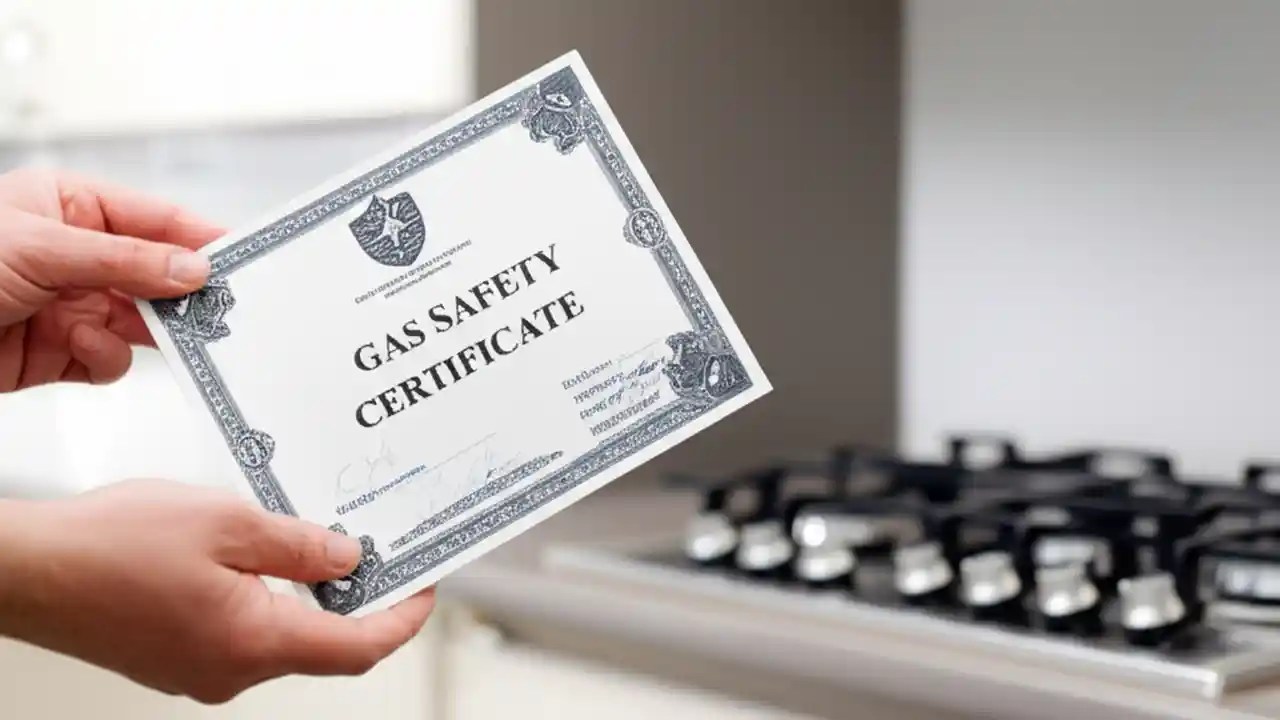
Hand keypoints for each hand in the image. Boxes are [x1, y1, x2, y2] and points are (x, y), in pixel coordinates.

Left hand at [0, 167, 221, 390]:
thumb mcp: (41, 248)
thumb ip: (123, 259)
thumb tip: (192, 267)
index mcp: (68, 207)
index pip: (152, 218)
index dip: (198, 235)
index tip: (242, 253)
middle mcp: (75, 255)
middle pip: (156, 272)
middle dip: (184, 291)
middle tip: (221, 305)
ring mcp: (70, 304)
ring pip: (141, 320)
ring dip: (153, 329)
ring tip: (171, 334)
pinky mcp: (61, 351)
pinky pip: (110, 357)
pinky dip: (105, 356)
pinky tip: (80, 343)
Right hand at [0, 479, 434, 703]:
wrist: (27, 571)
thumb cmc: (108, 546)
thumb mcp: (227, 522)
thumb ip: (298, 545)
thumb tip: (346, 559)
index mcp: (252, 643)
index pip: (357, 648)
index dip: (403, 619)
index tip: (427, 588)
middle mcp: (230, 671)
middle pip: (324, 646)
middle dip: (362, 601)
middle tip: (386, 554)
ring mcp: (201, 670)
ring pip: (283, 637)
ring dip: (313, 597)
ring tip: (328, 542)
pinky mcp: (178, 657)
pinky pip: (245, 632)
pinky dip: (271, 599)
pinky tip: (269, 557)